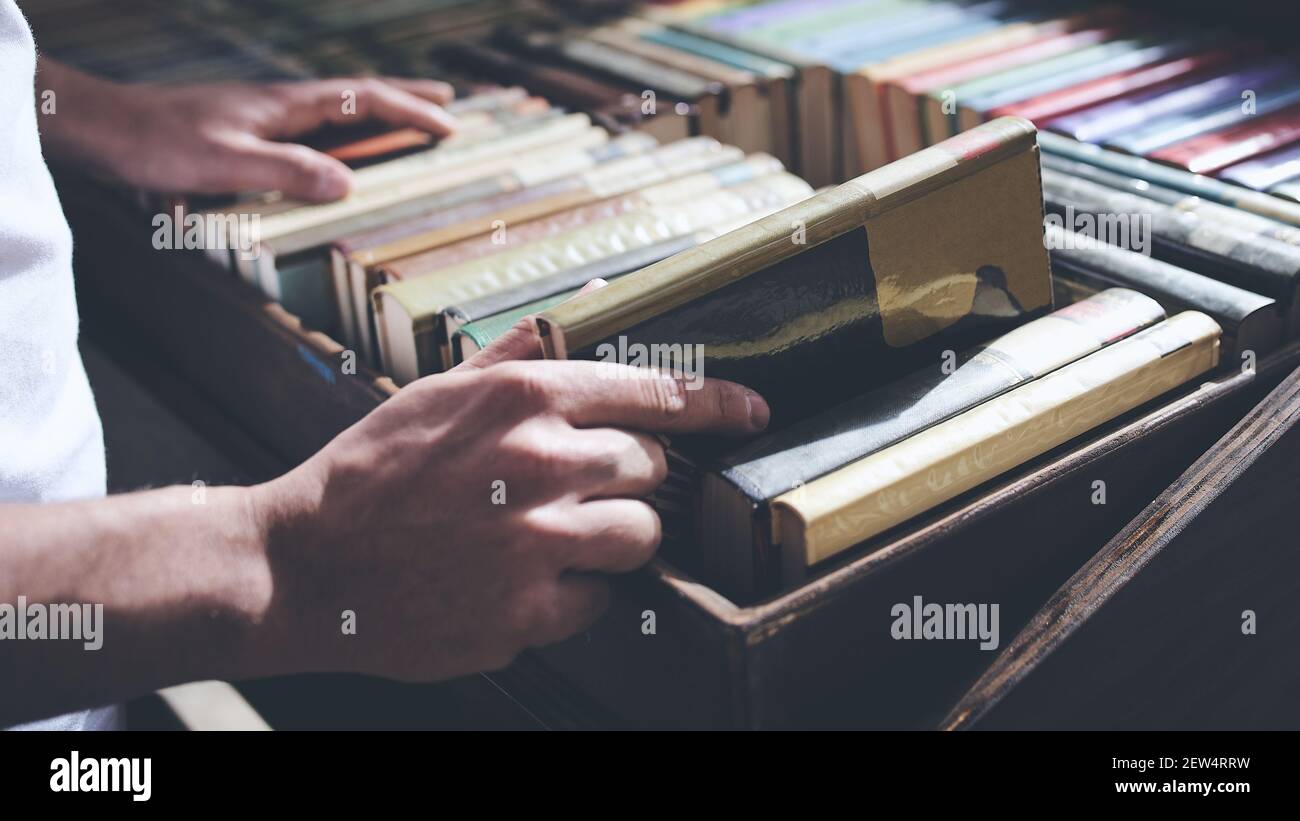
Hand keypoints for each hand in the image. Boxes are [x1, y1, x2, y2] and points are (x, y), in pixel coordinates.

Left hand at [37, 59, 456, 200]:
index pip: (362, 100)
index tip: (451, 125)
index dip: (410, 111)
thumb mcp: (225, 163)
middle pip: (356, 93)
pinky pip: (312, 125)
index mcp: (283, 105)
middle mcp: (279, 103)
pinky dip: (343, 130)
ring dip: (377, 112)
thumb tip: (349, 183)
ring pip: (335, 107)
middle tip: (449, 105)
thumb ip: (287, 171)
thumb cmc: (157, 144)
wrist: (102, 128)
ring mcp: (262, 113)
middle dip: (406, 98)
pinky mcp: (245, 127)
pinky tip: (338, 148)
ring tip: (407, 122)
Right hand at [251, 346, 768, 680]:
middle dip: (629, 477)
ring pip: (645, 537)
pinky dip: (576, 593)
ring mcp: (537, 545)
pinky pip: (601, 600)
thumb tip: (587, 300)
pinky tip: (523, 581)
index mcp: (523, 400)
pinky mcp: (526, 615)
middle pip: (654, 468)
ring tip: (555, 537)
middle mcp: (540, 465)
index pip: (655, 394)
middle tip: (574, 488)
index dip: (717, 404)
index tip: (752, 413)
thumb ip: (520, 350)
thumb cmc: (370, 472)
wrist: (303, 565)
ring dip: (617, 537)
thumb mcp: (438, 391)